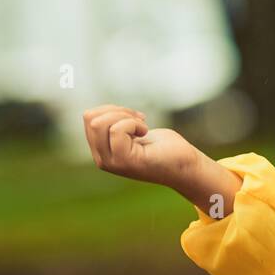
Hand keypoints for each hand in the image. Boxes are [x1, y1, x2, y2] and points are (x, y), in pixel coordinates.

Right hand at [82, 105, 200, 187]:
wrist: (186, 166)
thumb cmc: (165, 147)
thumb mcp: (135, 133)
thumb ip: (113, 127)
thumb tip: (91, 113)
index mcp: (102, 151)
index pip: (88, 118)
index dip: (113, 109)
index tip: (133, 117)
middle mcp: (102, 159)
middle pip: (91, 118)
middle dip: (117, 110)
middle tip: (138, 120)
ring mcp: (111, 162)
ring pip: (99, 122)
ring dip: (125, 116)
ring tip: (142, 127)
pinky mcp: (124, 161)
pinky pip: (117, 129)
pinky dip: (134, 123)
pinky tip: (145, 133)